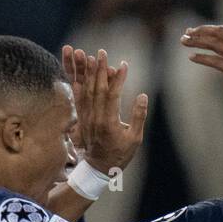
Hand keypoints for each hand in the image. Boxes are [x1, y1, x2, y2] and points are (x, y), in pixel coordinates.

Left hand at [63, 45, 147, 173]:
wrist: (100, 169)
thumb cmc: (121, 155)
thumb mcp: (135, 139)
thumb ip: (138, 116)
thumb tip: (142, 95)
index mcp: (109, 122)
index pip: (113, 95)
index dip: (118, 78)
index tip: (123, 64)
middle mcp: (96, 118)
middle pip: (97, 89)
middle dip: (100, 69)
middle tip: (102, 52)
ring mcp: (87, 119)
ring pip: (87, 91)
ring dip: (89, 73)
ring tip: (91, 57)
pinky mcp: (82, 119)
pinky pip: (80, 99)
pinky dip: (80, 85)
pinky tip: (80, 74)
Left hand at [181, 23, 222, 100]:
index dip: (214, 27)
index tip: (203, 29)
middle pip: (219, 32)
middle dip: (201, 30)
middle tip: (187, 32)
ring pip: (215, 44)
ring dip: (197, 41)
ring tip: (183, 41)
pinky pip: (216, 61)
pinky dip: (203, 58)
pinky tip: (192, 57)